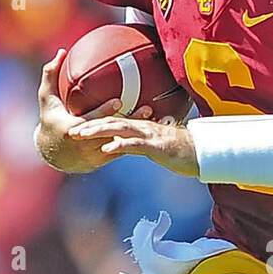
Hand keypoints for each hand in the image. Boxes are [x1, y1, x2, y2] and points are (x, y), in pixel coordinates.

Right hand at [35, 49, 152, 173]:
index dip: (105, 111)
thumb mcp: (46, 98)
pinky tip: (151, 132)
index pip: (91, 120)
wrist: (51, 153)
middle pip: (112, 132)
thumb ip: (51, 74)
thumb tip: (61, 51)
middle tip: (147, 107)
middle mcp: (85, 143)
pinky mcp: (102, 161)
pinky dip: (136, 142)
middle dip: (130, 120)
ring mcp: (95, 154)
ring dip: (138, 132)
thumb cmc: (50, 120)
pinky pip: (122, 150)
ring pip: (120, 143)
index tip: (119, 100)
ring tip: (155, 120)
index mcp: (72, 128)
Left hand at [68, 114, 198, 175]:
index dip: (93, 122)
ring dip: (97, 131)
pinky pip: (135, 144)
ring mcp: (149, 136)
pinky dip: (119, 145)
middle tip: (70, 131)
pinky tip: (106, 148)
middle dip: (88, 126)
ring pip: (118, 130)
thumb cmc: (182, 151)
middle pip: (111, 123)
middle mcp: (142, 128)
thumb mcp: (157, 146)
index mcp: (141, 127)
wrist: (203, 152)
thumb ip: (142, 144)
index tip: (76, 126)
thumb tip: (129, 147)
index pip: (113, 122)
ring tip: (80, 135)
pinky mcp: (156, 146)